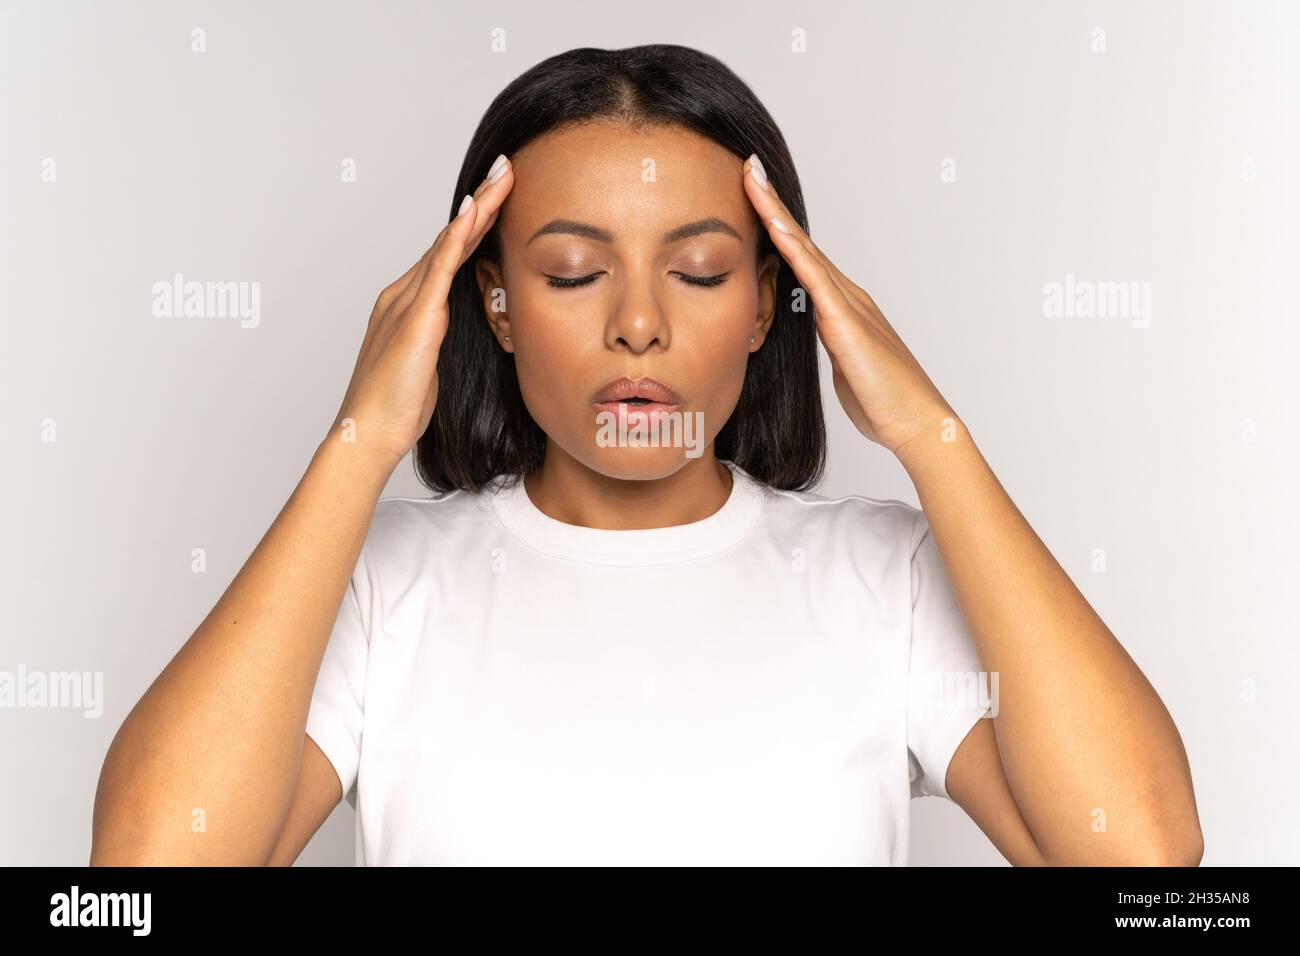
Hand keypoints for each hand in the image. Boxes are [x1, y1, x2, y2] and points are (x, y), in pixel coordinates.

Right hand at [330, 155, 514, 468]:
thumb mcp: (431, 367)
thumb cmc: (396, 409)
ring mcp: (407, 302)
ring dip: (477, 207)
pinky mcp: (416, 318)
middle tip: (507, 167)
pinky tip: (475, 211)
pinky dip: (458, 236)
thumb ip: (444, 341)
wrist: (367, 433)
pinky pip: (440, 268)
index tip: (500, 196)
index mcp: (409, 306)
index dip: (475, 224)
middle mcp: (404, 294)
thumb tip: (462, 336)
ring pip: (448, 243)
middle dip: (481, 202)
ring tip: (503, 176)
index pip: (448, 255)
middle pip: (450, 238)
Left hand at [741, 155, 957, 460]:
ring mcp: (847, 304)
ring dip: (776, 212)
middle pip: (800, 241)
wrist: (918, 423)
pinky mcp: (845, 322)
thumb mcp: (846, 369)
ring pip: (804, 248)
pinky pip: (812, 276)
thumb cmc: (884, 403)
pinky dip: (792, 247)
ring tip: (753, 177)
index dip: (777, 226)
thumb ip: (832, 347)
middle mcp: (846, 295)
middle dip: (772, 203)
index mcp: (842, 307)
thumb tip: (819, 342)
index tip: (753, 195)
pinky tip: (772, 224)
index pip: (802, 257)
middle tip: (748, 166)